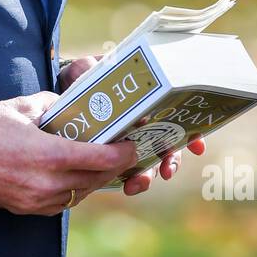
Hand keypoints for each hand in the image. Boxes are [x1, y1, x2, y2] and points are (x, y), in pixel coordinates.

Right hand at [0, 91, 139, 216]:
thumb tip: (73, 107)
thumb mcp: (22, 108)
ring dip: (93, 180)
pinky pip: (60, 203)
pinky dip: (72, 190)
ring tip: (100, 163)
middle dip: (113, 166)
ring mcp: (34, 200)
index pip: (100, 159)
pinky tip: (72, 175)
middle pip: (94, 179)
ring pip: (79, 195)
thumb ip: (53, 108)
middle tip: (123, 151)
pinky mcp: (24, 209)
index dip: (122, 153)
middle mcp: (44, 184)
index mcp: (47, 155)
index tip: (132, 144)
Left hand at [56, 54, 206, 196]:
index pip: (174, 115)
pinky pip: (128, 172)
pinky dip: (132, 181)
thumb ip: (88, 69)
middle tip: (165, 171)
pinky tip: (127, 187)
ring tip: (137, 185)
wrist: (59, 97)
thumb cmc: (79, 80)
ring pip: (150, 162)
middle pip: (168, 144)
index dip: (190, 131)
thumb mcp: (84, 70)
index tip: (197, 145)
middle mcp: (142, 123)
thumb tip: (95, 69)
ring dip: (149, 175)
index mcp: (144, 102)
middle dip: (171, 161)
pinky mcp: (114, 156)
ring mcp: (129, 141)